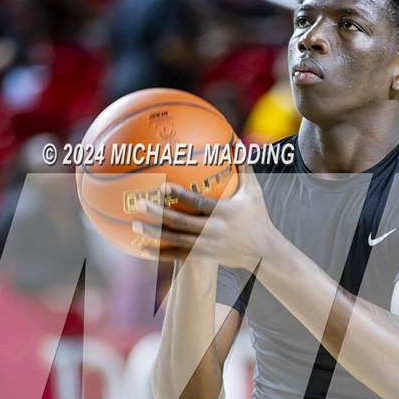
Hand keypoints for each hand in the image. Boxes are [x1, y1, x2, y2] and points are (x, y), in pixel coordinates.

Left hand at [132, 164, 276, 268]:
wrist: (263, 251)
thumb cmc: (257, 216)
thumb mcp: (253, 191)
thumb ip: (243, 166)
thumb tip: (236, 141)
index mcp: (224, 212)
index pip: (199, 204)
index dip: (181, 196)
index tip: (163, 186)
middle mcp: (213, 231)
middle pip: (182, 223)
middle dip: (160, 214)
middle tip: (141, 203)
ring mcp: (207, 246)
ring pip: (176, 240)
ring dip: (155, 234)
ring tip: (135, 225)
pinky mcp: (203, 257)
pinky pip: (177, 255)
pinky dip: (159, 253)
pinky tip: (141, 248)